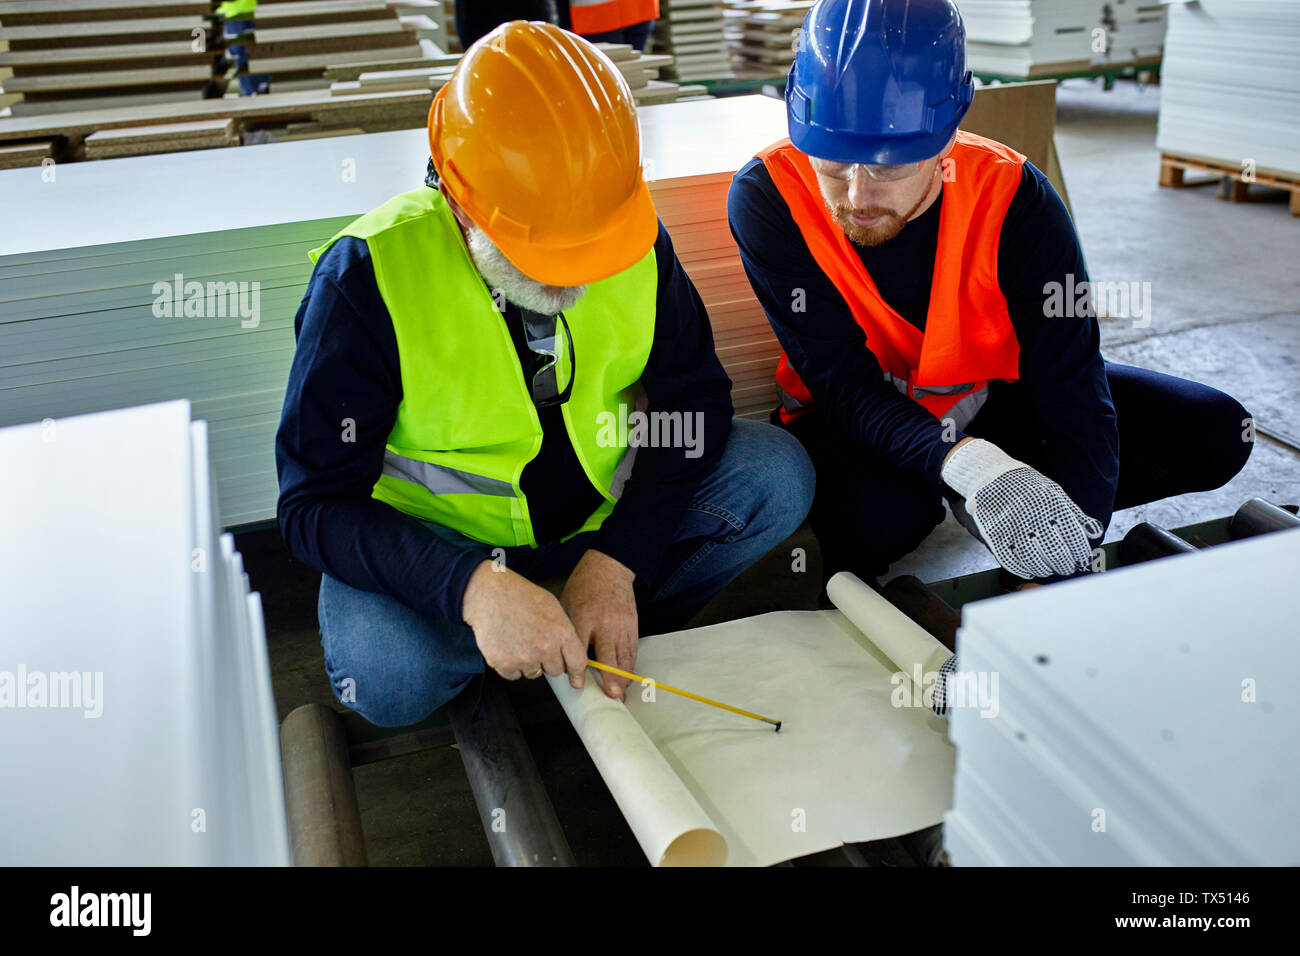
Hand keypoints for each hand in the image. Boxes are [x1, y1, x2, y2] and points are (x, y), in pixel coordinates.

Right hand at [461, 561, 586, 686]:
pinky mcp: (504, 664)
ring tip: (520, 640)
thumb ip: (565, 633)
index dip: (577, 673)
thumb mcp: (553, 607)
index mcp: (561, 632)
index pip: (577, 663)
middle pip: (556, 671)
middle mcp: (544, 647)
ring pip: (535, 673)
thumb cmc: (521, 597)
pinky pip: (515, 675)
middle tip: (537, 644)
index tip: (577, 680)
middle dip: (550, 661)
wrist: (490, 596)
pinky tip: (509, 646)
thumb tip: (572, 655)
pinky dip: (512, 665)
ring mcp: (524, 658)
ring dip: (530, 663)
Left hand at [560, 549, 637, 699]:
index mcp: (584, 617)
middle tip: (612, 695)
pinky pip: (632, 651)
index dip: (579, 668)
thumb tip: (560, 658)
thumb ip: (566, 632)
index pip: (581, 648)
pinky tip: (626, 679)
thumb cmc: (583, 588)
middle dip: (612, 677)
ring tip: (619, 694)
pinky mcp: (633, 626)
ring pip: (625, 656)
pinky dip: (629, 667)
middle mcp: (605, 623)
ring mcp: (622, 625)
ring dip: (623, 677)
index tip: (578, 684)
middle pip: (610, 654)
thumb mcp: (565, 605)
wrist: (609, 569)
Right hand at [942, 438, 1102, 578]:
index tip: (1082, 560)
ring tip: (1048, 569)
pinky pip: (1010, 560)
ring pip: (1034, 560)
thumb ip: (1075, 514)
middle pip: (1056, 552)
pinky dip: (1022, 570)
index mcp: (1052, 505)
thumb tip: (1094, 532)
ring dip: (1045, 570)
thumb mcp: (1054, 492)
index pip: (1073, 537)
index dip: (1080, 554)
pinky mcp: (995, 535)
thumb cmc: (1026, 486)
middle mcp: (1034, 516)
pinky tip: (1028, 571)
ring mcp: (1013, 527)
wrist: (989, 475)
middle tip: (1066, 568)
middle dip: (1065, 565)